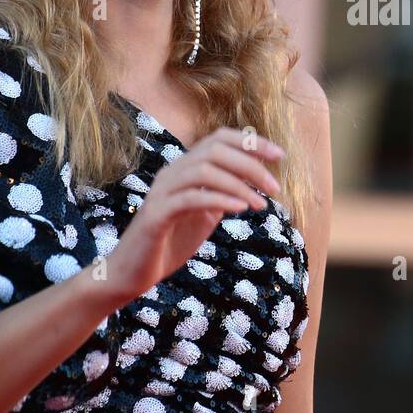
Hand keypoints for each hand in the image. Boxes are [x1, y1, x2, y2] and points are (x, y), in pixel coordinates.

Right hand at [102, 127, 285, 306]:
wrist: (133, 273)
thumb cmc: (170, 242)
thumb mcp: (204, 214)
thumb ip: (223, 195)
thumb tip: (252, 182)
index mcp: (184, 169)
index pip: (218, 139)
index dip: (251, 142)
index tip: (279, 156)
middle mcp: (171, 173)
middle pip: (214, 150)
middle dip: (250, 164)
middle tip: (275, 187)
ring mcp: (162, 192)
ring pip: (204, 170)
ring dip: (239, 184)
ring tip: (261, 204)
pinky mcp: (156, 215)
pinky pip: (190, 198)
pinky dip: (219, 199)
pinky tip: (240, 210)